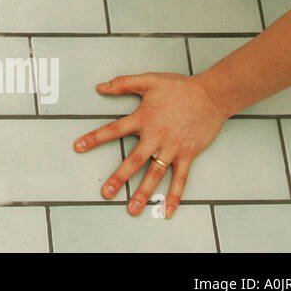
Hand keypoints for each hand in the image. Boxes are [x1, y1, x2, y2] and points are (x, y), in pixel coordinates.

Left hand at [73, 72, 228, 217]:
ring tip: (132, 208)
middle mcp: (156, 136)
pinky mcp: (188, 155)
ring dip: (143, 192)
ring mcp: (173, 148)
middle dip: (118, 178)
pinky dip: (175, 195)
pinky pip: (181, 179)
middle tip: (105, 192)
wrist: (212, 95)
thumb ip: (123, 83)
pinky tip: (168, 210)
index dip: (95, 138)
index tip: (78, 147)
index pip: (114, 130)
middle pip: (134, 160)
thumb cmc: (180, 87)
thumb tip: (100, 87)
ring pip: (155, 174)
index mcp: (144, 118)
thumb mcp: (149, 80)